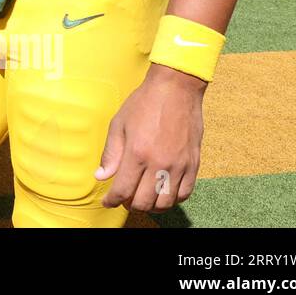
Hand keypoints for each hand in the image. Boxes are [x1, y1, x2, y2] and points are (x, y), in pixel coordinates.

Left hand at [96, 64, 205, 212]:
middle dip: (130, 204)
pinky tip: (162, 191)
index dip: (112, 200)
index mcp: (137, 152)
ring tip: (142, 197)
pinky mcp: (193, 164)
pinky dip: (172, 199)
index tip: (108, 201)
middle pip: (144, 201)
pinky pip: (185, 193)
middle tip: (124, 198)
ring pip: (165, 202)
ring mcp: (179, 165)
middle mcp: (159, 163)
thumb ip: (111, 154)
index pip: (123, 190)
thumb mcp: (119, 124)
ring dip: (151, 205)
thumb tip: (101, 176)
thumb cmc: (144, 103)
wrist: (176, 89)